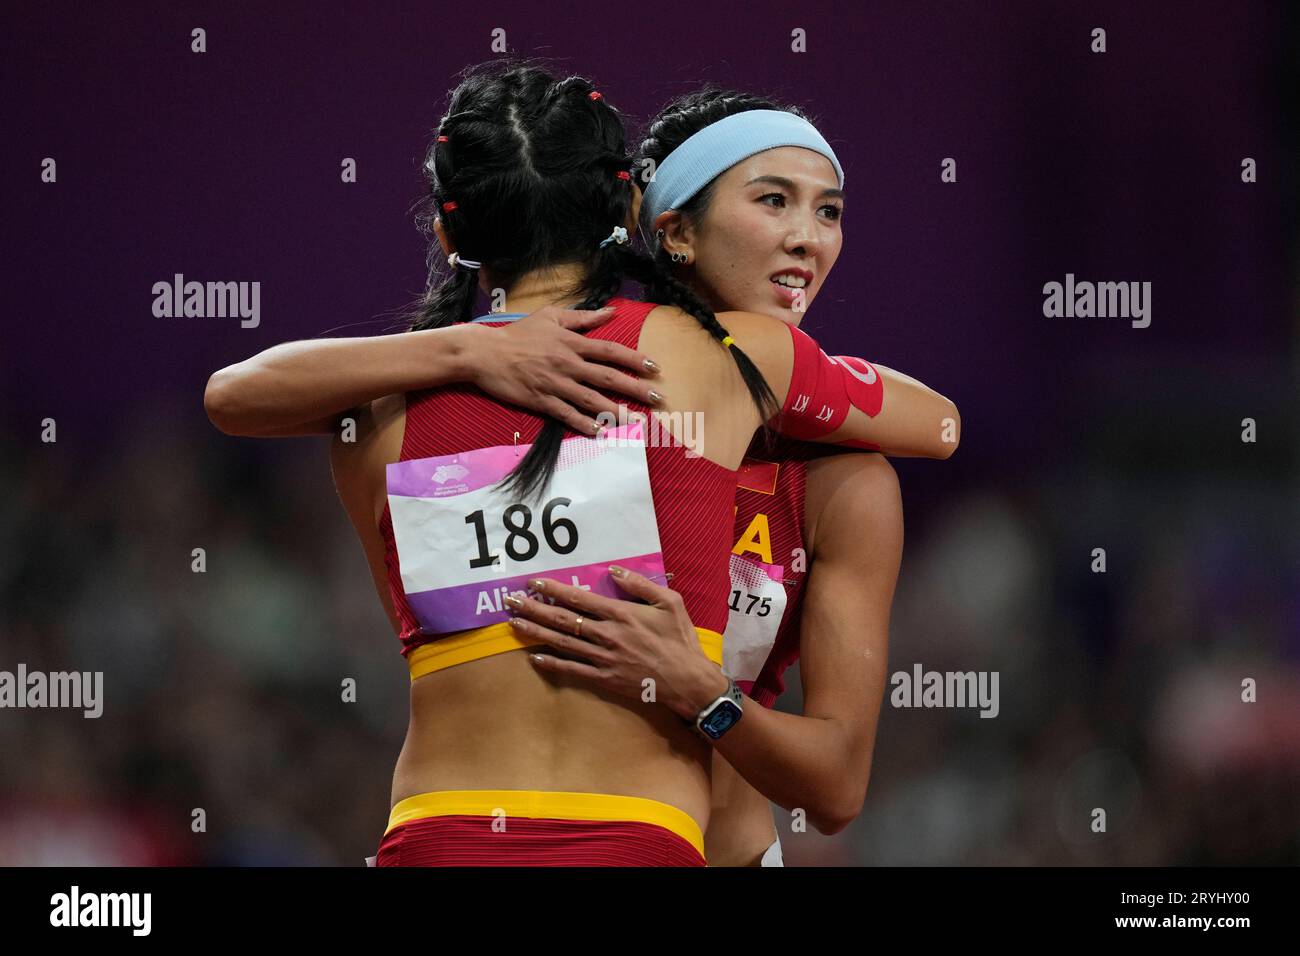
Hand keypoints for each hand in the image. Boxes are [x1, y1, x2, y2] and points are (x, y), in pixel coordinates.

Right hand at [467, 305, 663, 435]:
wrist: (485, 352)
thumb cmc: (518, 333)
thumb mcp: (551, 316)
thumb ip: (583, 316)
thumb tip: (610, 312)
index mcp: (572, 343)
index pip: (611, 351)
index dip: (635, 359)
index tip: (654, 368)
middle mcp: (567, 364)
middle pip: (608, 377)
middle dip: (636, 389)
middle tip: (658, 399)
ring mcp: (555, 384)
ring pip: (591, 400)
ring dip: (616, 412)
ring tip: (637, 422)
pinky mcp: (540, 400)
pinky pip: (566, 415)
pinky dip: (584, 424)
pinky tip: (600, 432)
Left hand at [504, 566, 728, 720]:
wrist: (687, 681)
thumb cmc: (680, 640)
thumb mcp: (670, 603)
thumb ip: (640, 585)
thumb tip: (614, 570)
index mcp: (622, 614)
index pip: (580, 599)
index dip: (554, 590)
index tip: (534, 583)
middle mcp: (608, 635)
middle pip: (563, 620)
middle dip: (534, 609)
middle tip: (511, 601)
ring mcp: (604, 658)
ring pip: (562, 643)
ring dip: (536, 632)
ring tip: (514, 623)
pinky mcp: (604, 678)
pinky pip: (573, 670)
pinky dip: (552, 663)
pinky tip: (534, 657)